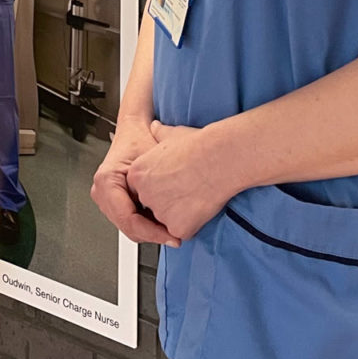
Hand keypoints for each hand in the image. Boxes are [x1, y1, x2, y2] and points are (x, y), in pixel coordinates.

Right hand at [91, 118, 180, 246]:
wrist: (134, 130)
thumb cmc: (141, 139)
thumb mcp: (152, 160)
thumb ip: (158, 186)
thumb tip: (172, 214)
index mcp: (107, 180)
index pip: (128, 219)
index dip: (152, 232)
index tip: (171, 237)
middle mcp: (101, 191)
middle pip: (127, 227)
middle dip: (152, 234)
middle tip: (175, 236)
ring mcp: (104, 198)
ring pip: (128, 228)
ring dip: (149, 231)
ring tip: (170, 229)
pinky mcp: (111, 202)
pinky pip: (129, 221)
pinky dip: (146, 224)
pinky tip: (161, 220)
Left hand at [125, 121, 228, 241]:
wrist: (219, 158)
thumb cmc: (200, 146)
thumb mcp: (172, 134)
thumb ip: (158, 133)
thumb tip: (155, 127)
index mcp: (138, 173)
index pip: (142, 189)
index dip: (160, 187)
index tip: (174, 182)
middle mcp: (144, 194)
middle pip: (152, 206)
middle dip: (167, 202)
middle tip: (187, 189)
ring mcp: (160, 213)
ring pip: (167, 220)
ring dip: (180, 214)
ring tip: (196, 195)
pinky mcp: (177, 227)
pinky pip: (183, 231)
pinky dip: (193, 224)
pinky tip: (202, 206)